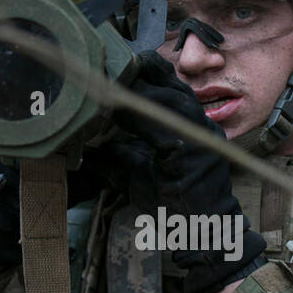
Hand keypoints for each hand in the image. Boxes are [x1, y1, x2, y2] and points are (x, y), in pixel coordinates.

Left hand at [109, 52, 265, 292]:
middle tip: (105, 61)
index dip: (140, 70)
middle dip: (138, 68)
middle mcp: (198, 121)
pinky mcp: (193, 150)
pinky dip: (138, 116)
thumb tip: (87, 149)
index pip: (166, 83)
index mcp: (189, 122)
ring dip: (137, 86)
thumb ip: (118, 158)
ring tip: (107, 79)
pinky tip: (115, 112)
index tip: (111, 61)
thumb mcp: (140, 176)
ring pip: (168, 95)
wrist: (205, 232)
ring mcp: (198, 133)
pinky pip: (164, 124)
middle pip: (169, 80)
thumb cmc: (176, 204)